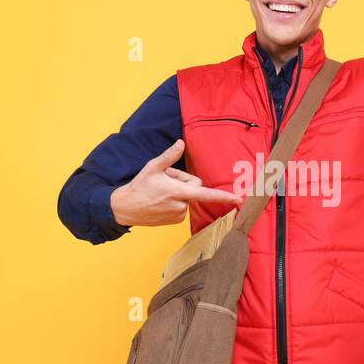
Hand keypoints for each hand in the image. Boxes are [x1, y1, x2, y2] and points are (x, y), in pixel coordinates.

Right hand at [109, 139, 241, 226]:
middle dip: (183, 182)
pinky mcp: (176, 220)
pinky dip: (175, 202)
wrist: (126, 208)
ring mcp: (179, 215)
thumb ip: (169, 156)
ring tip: (161, 192)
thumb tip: (181, 143)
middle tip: (165, 180)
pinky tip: (161, 201)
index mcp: (178, 192)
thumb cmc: (139, 186)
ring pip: (188, 198)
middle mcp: (181, 205)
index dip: (223, 196)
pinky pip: (183, 206)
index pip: (205, 193)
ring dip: (178, 192)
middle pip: (194, 188)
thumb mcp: (152, 167)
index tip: (237, 199)